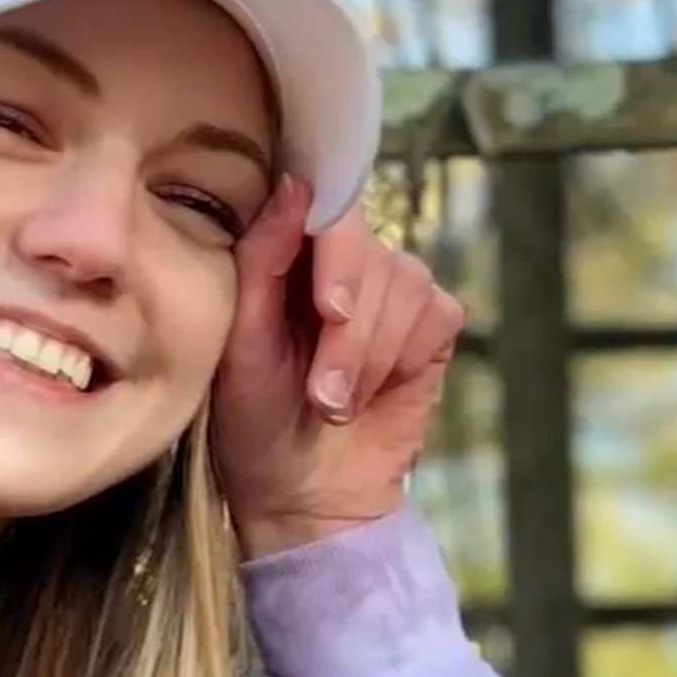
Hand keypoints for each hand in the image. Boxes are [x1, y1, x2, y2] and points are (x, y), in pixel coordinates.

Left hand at [211, 175, 465, 559]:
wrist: (301, 491)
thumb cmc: (253, 417)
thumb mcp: (241, 345)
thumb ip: (261, 262)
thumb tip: (294, 186)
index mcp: (286, 251)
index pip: (323, 209)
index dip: (336, 254)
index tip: (330, 310)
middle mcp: (340, 259)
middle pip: (369, 253)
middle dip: (349, 336)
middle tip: (324, 396)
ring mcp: (390, 287)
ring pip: (405, 285)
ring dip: (371, 358)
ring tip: (336, 405)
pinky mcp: (429, 323)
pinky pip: (436, 313)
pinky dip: (403, 360)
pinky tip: (376, 392)